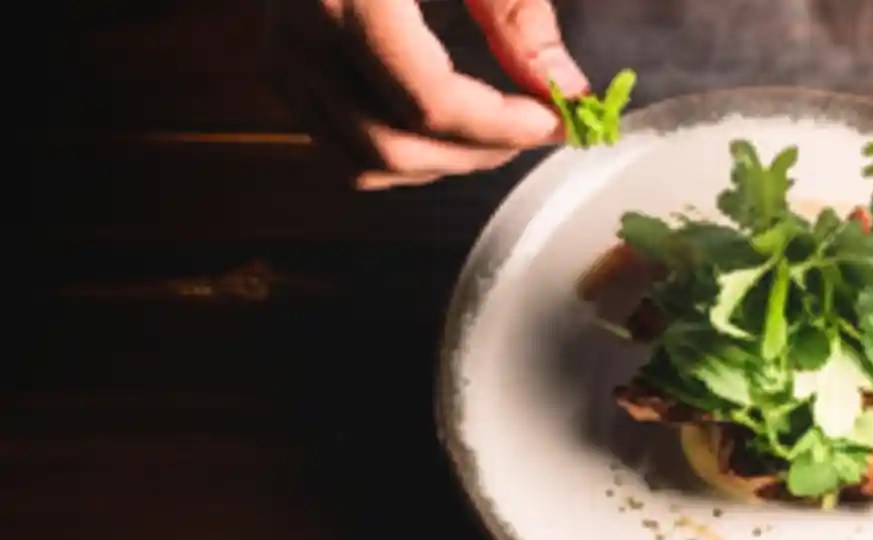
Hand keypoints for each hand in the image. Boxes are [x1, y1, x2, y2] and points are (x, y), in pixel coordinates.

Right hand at [266, 0, 588, 189]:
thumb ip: (515, 12)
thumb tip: (562, 87)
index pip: (429, 101)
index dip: (502, 125)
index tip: (556, 119)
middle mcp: (300, 31)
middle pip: (393, 146)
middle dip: (478, 154)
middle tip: (534, 128)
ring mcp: (283, 53)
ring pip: (361, 162)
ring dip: (441, 164)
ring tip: (495, 131)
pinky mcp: (281, 63)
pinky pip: (337, 143)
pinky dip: (399, 152)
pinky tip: (445, 125)